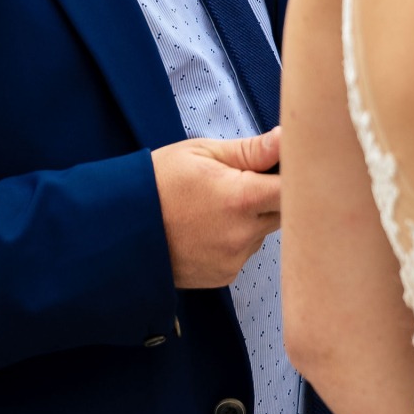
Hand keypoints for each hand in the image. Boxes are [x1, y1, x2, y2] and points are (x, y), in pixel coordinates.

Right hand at [152, 129, 282, 288]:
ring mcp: (233, 259)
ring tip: (216, 206)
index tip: (292, 166)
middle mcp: (242, 234)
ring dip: (255, 218)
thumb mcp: (202, 154)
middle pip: (286, 211)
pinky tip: (209, 228)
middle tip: (246, 180)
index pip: (297, 189)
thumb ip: (252, 150)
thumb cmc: (157, 183)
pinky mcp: (223, 276)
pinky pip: (245, 251)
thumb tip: (288, 137)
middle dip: (275, 195)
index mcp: (241, 198)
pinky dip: (237, 239)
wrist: (114, 230)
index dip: (298, 176)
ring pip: (265, 232)